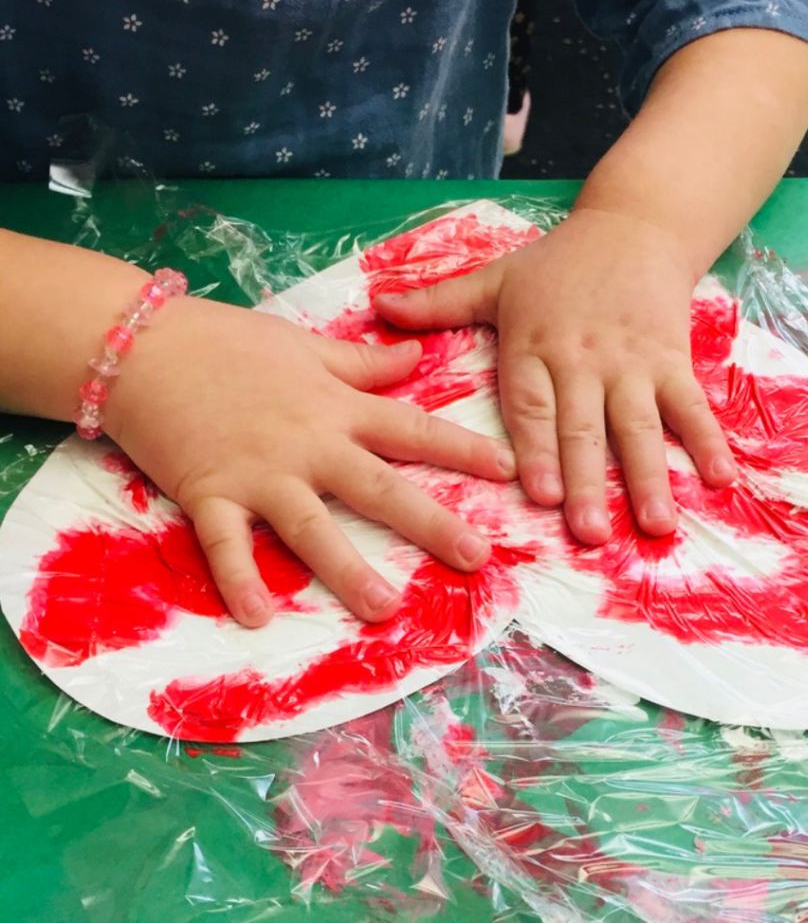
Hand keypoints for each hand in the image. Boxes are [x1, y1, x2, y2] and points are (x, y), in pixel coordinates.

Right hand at [104, 298, 515, 626]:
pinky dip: (239, 579)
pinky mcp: (209, 493)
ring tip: (386, 609)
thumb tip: (416, 358)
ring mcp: (259, 473)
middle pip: (379, 487)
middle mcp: (308, 444)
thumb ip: (363, 363)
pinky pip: (226, 544)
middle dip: (431, 523)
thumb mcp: (306, 345)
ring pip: (312, 527)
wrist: (143, 345)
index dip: (463, 450)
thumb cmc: (228, 342)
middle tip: (477, 559)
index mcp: (336, 406)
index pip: (412, 428)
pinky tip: (259, 618)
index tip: (509, 472)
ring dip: (348, 570)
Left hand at [374, 208, 736, 544]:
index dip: (535, 448)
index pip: (531, 403)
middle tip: (589, 533)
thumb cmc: (557, 262)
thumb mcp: (495, 278)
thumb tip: (376, 305)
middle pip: (584, 426)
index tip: (537, 494)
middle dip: (587, 480)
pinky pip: (690, 404)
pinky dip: (707, 440)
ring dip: (649, 475)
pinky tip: (720, 478)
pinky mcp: (672, 358)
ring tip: (657, 524)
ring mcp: (632, 361)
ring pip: (640, 424)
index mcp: (533, 344)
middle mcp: (582, 358)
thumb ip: (439, 301)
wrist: (633, 225)